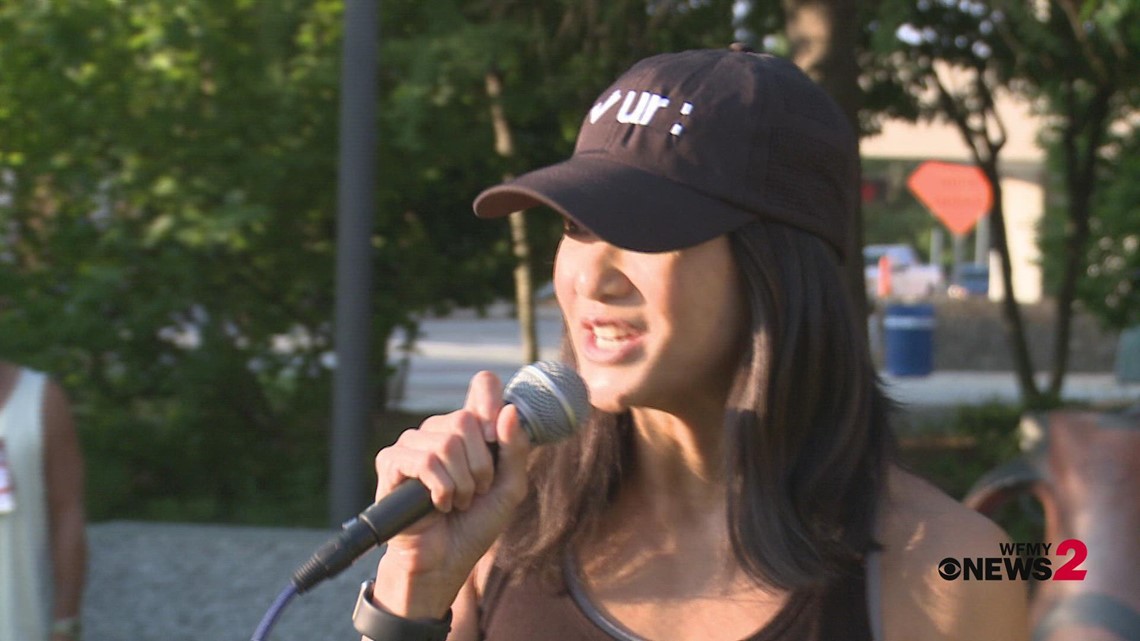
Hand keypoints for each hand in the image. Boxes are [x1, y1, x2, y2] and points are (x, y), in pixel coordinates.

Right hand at [370, 371, 531, 617]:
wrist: (446, 560)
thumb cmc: (476, 523)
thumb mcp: (509, 487)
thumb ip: (514, 449)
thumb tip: (508, 411)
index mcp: (470, 430)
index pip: (483, 386)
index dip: (491, 399)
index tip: (496, 435)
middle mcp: (439, 430)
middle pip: (466, 419)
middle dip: (480, 465)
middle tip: (476, 491)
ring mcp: (413, 443)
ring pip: (446, 442)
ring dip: (461, 482)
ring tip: (457, 501)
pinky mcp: (392, 462)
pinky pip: (424, 460)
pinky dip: (441, 488)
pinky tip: (439, 504)